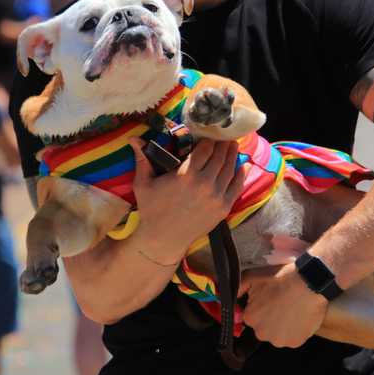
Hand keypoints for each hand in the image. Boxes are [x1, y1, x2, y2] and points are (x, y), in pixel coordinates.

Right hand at [129, 138, 245, 262]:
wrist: (163, 239)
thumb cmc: (151, 209)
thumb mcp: (143, 183)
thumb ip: (142, 159)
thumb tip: (132, 139)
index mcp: (186, 174)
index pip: (206, 148)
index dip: (209, 140)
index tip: (210, 135)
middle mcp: (205, 183)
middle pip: (220, 156)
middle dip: (223, 145)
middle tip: (225, 137)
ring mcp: (216, 196)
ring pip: (230, 169)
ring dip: (233, 155)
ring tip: (233, 146)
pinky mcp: (223, 208)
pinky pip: (236, 187)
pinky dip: (240, 174)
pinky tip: (241, 166)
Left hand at [241, 264, 327, 347]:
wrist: (309, 282)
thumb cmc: (281, 278)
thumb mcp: (253, 276)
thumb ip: (238, 288)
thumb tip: (230, 296)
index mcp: (250, 318)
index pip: (251, 316)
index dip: (260, 307)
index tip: (269, 299)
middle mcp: (261, 333)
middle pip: (263, 328)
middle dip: (270, 318)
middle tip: (281, 304)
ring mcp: (279, 340)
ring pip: (278, 334)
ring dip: (282, 326)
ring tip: (292, 310)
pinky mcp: (295, 343)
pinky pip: (292, 338)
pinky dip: (295, 330)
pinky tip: (299, 317)